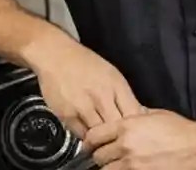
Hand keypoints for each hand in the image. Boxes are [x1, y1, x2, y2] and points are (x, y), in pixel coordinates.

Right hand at [22, 32, 144, 137]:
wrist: (55, 54)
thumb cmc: (85, 64)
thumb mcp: (112, 75)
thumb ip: (125, 97)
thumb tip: (140, 117)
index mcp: (116, 85)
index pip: (134, 115)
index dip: (137, 128)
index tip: (136, 132)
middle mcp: (101, 96)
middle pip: (118, 128)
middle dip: (120, 136)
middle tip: (119, 141)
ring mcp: (83, 106)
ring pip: (100, 135)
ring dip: (103, 140)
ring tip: (104, 140)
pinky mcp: (67, 114)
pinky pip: (82, 134)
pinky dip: (87, 137)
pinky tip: (89, 133)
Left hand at [83, 109, 195, 169]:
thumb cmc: (181, 131)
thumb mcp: (154, 115)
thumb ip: (134, 118)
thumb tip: (124, 119)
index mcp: (126, 127)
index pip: (94, 135)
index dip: (91, 141)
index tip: (91, 144)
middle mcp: (126, 147)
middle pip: (98, 156)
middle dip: (100, 156)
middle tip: (105, 157)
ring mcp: (133, 166)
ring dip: (110, 168)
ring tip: (116, 165)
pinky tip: (129, 169)